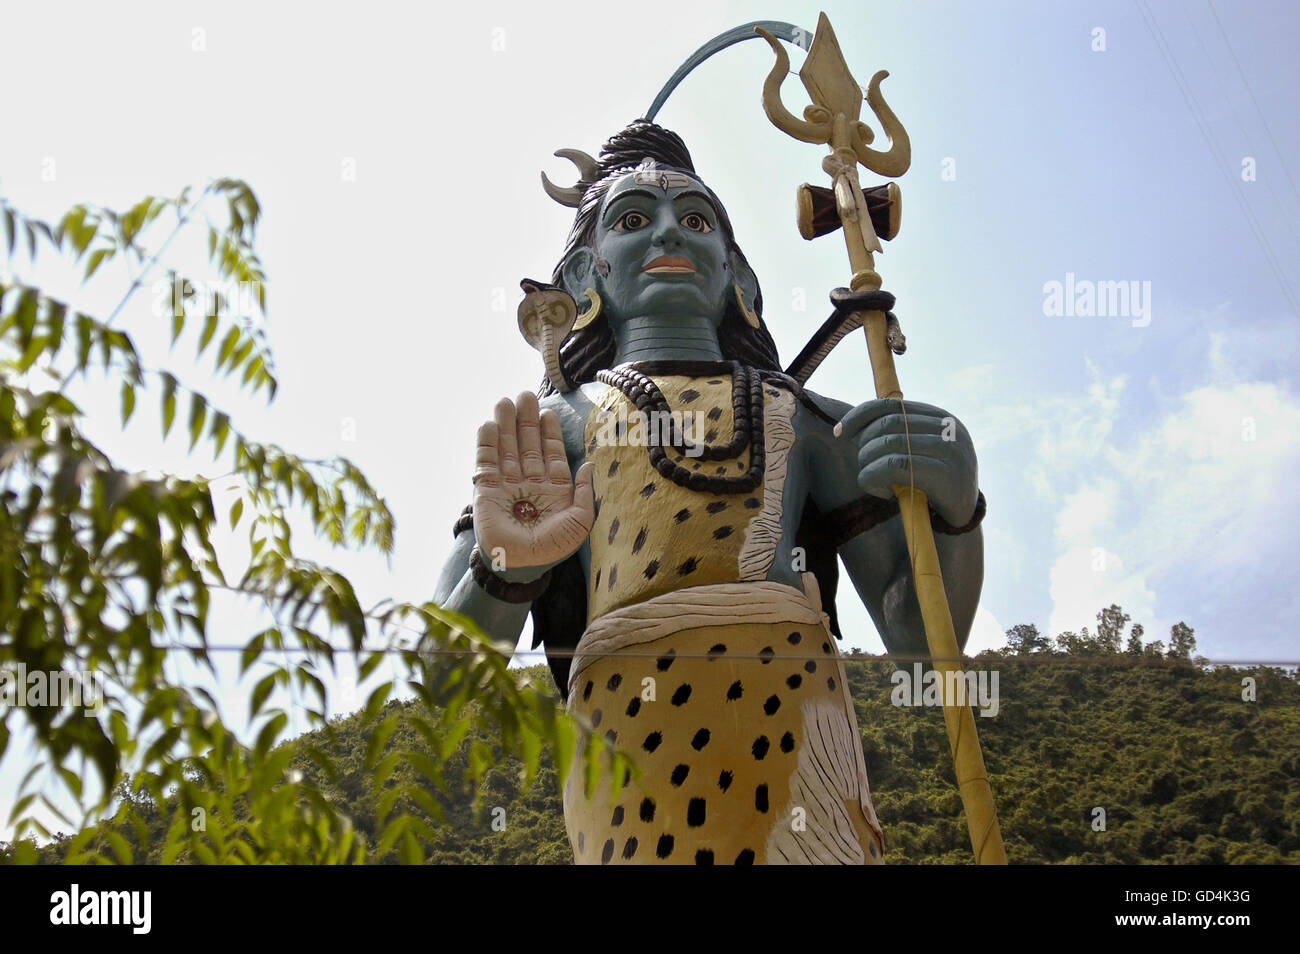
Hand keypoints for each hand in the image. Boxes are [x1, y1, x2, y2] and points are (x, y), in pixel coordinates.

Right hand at [473, 391, 594, 577]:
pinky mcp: (486, 490)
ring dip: (506, 425)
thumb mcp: (579, 523)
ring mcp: (507, 484)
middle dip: (527, 420)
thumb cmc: (551, 548)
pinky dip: (487, 443)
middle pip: (528, 445)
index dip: (550, 433)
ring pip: (507, 448)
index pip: (552, 454)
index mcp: (554, 489)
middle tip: (525, 395)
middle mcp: (530, 482)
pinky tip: (489, 424)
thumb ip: (584, 493)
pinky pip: (486, 462)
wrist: (518, 564)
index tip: (548, 412)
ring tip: (505, 401)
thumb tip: (588, 465)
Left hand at [835, 398, 977, 526]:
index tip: (840, 432)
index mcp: (940, 417)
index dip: (860, 415)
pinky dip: (877, 478)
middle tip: (864, 466)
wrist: (963, 517)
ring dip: (870, 464)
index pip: (892, 404)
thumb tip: (852, 427)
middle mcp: (949, 428)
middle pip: (888, 425)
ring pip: (890, 445)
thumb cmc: (932, 484)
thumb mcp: (918, 453)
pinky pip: (897, 467)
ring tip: (873, 480)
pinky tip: (882, 491)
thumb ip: (897, 436)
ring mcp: (951, 450)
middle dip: (865, 445)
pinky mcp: (946, 475)